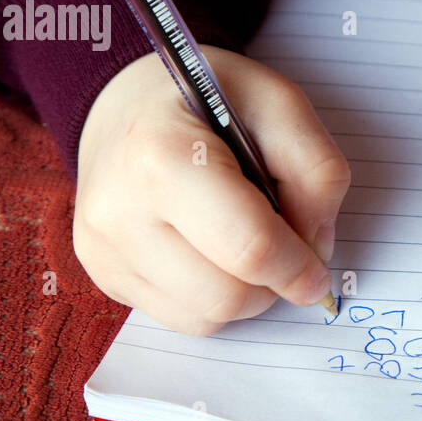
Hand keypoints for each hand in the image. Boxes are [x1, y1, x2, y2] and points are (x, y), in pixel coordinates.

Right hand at [74, 45, 350, 335]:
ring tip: (244, 245)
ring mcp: (103, 248)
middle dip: (271, 284)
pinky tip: (210, 254)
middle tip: (282, 248)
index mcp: (164, 156)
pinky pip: (179, 319)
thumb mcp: (280, 104)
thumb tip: (315, 249)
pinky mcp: (103, 273)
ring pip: (204, 318)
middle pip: (226, 296)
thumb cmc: (209, 102)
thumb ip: (317, 170)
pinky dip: (211, 300)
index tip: (318, 272)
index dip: (298, 268)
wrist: (126, 103)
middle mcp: (120, 210)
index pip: (249, 247)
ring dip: (244, 295)